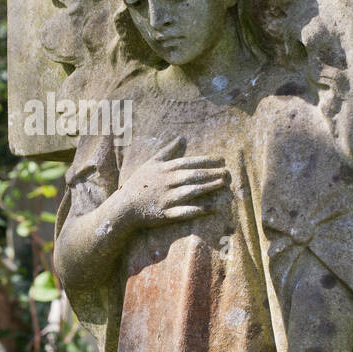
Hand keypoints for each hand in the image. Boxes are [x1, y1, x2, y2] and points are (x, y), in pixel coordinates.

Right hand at [115, 136, 229, 229]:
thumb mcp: (151, 163)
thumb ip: (168, 150)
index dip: (206, 160)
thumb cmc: (138, 183)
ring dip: (209, 187)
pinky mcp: (167, 214)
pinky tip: (213, 208)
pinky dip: (199, 210)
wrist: (124, 207)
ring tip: (223, 184)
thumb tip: (182, 138)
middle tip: (228, 172)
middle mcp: (167, 182)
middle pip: (193, 176)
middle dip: (212, 173)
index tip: (221, 159)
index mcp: (165, 169)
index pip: (189, 162)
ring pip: (192, 191)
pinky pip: (186, 212)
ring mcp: (167, 198)